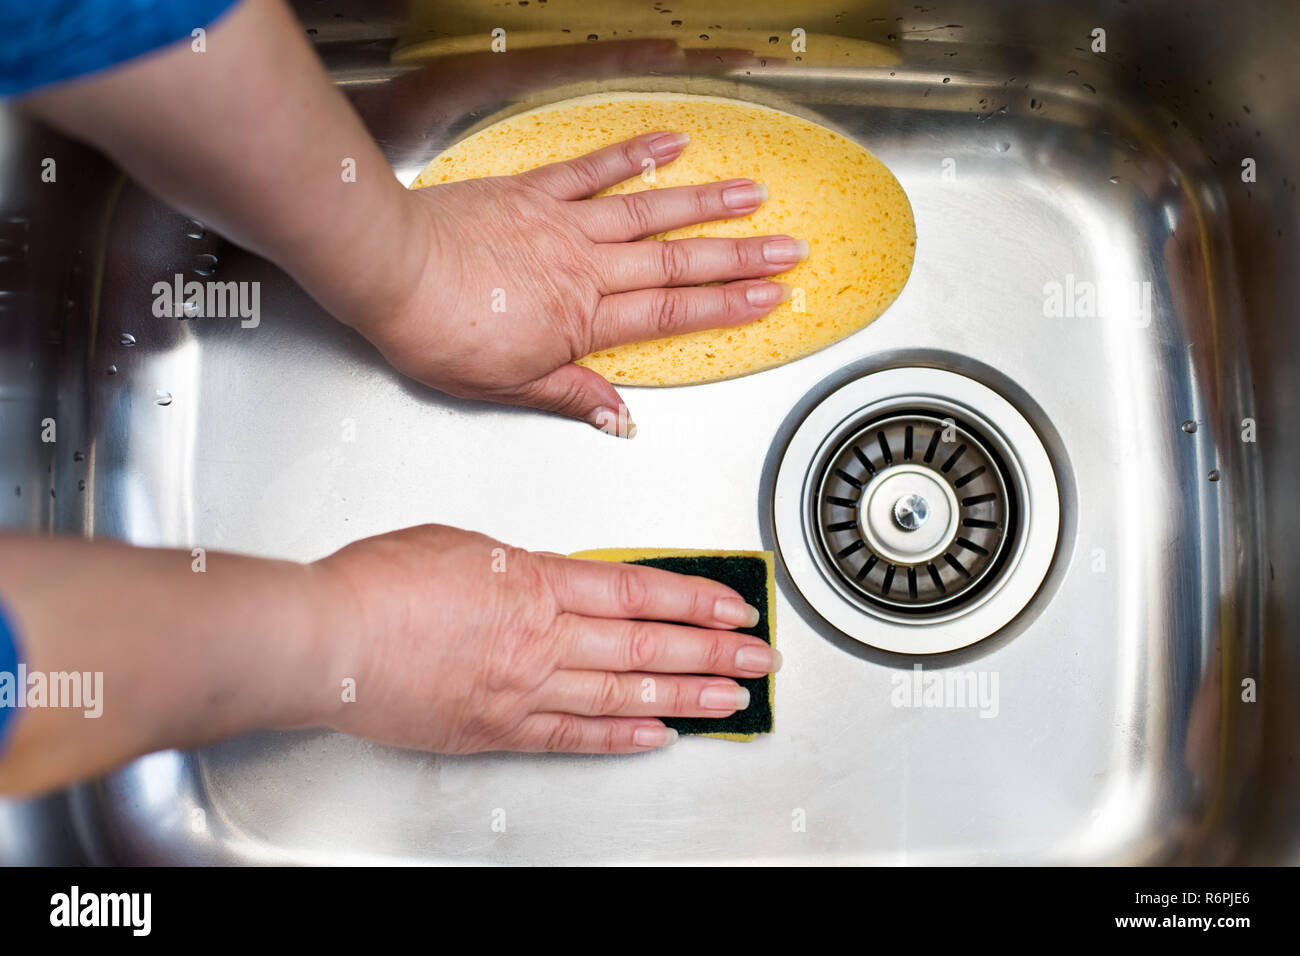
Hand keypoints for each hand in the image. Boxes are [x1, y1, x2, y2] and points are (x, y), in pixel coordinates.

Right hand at [316, 524, 780, 753]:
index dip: (695, 597)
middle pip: (647, 643)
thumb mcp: (462, 544)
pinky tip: (658, 736)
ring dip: (684, 696)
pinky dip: (622, 738)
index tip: (734, 604)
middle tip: (758, 657)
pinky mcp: (499, 729)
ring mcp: (524, 689)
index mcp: (536, 581)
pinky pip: (574, 736)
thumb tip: (542, 577)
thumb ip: (518, 566)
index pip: (638, 589)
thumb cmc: (379, 584)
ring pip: (624, 693)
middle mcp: (542, 639)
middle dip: (712, 651)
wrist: (329, 639)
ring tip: (731, 700)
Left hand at [349, 131, 806, 432]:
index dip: (730, 305)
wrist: (389, 270)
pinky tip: (672, 143)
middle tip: (790, 247)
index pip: (674, 312)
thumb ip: (572, 394)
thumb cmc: (437, 330)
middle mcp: (585, 267)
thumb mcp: (508, 386)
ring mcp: (563, 224)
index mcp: (582, 320)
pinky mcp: (535, 192)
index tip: (773, 297)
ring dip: (707, 201)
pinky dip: (634, 155)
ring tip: (753, 192)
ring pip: (650, 211)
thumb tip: (619, 418)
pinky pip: (594, 168)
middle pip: (679, 261)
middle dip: (742, 255)